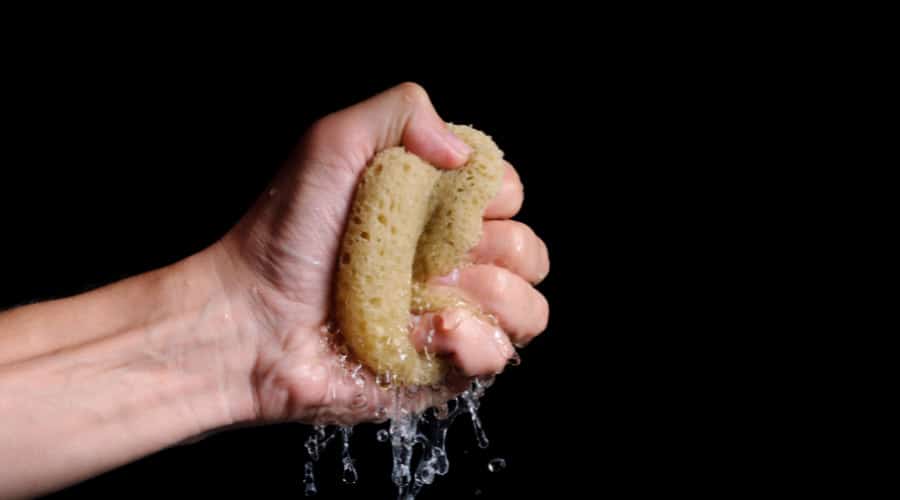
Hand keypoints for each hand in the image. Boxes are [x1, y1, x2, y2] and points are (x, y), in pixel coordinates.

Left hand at [215, 83, 549, 423]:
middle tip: (428, 258)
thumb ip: (402, 110)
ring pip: (530, 305)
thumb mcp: (333, 144)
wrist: (251, 323)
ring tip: (427, 297)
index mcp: (438, 208)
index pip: (510, 193)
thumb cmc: (285, 233)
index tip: (442, 204)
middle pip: (529, 250)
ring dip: (488, 298)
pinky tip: (421, 335)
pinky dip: (470, 343)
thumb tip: (463, 154)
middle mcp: (454, 261)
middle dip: (492, 250)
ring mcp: (453, 315)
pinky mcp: (446, 365)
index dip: (490, 197)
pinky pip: (501, 354)